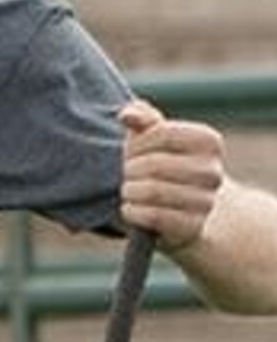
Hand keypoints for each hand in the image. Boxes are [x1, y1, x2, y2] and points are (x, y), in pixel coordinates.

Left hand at [118, 99, 228, 251]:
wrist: (184, 209)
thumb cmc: (162, 164)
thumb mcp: (153, 138)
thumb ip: (142, 119)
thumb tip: (127, 114)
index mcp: (209, 141)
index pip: (161, 132)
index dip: (136, 143)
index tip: (132, 152)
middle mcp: (213, 171)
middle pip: (155, 164)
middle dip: (129, 169)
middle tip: (128, 175)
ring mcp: (207, 201)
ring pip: (152, 191)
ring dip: (129, 192)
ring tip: (130, 191)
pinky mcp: (193, 227)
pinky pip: (153, 216)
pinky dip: (132, 212)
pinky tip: (131, 209)